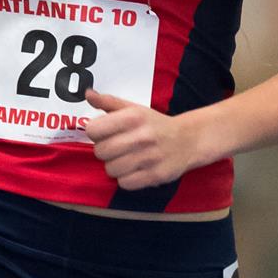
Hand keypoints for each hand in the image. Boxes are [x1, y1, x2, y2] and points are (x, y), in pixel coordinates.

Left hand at [82, 91, 198, 189]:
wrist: (189, 140)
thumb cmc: (156, 124)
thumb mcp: (134, 109)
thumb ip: (109, 102)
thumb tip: (88, 94)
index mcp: (133, 117)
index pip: (93, 130)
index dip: (96, 133)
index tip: (105, 134)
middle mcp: (141, 136)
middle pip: (100, 152)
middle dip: (105, 151)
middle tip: (117, 148)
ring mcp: (149, 157)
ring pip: (110, 170)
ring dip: (115, 166)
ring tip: (127, 159)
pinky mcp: (155, 175)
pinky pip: (125, 183)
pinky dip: (127, 179)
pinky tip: (135, 170)